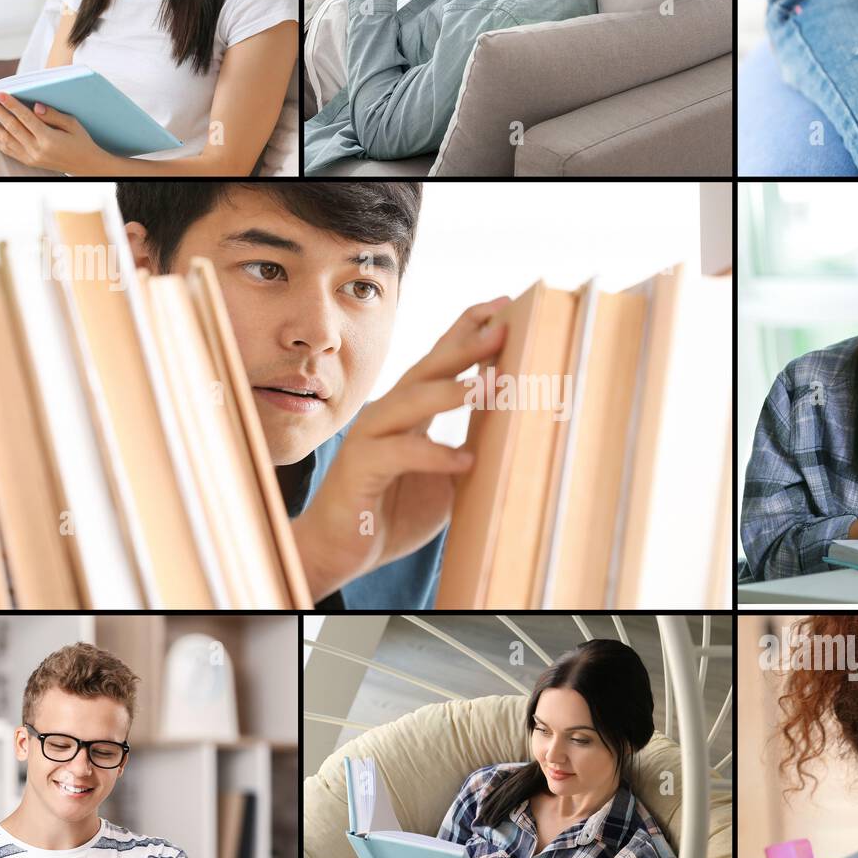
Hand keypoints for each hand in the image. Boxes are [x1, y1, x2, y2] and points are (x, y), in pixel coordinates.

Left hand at [0, 91, 105, 173]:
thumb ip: (53, 115)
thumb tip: (35, 106)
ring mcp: (32, 157)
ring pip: (6, 140)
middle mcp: (38, 150)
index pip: (26, 118)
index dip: (11, 105)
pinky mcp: (29, 161)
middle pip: (12, 127)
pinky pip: (8, 150)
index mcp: (49, 139)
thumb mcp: (72, 125)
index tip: (0, 94)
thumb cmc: (81, 142)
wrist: (87, 166)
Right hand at [293, 295, 509, 599]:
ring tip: (489, 385)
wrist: (339, 553)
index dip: (467, 329)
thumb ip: (471, 454)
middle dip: (466, 345)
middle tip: (503, 326)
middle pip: (428, 368)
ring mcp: (370, 437)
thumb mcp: (445, 481)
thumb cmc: (391, 513)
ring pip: (411, 401)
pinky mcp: (360, 467)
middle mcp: (388, 414)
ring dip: (450, 391)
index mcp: (409, 411)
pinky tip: (466, 460)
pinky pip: (399, 453)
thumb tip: (519, 437)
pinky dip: (434, 455)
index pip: (439, 359)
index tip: (504, 305)